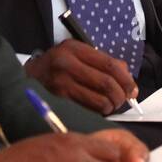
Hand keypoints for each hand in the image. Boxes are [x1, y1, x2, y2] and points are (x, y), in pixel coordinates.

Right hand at [24, 40, 138, 114]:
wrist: (28, 77)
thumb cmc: (57, 66)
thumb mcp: (77, 55)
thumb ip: (103, 62)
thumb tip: (128, 79)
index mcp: (75, 49)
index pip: (109, 64)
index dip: (126, 79)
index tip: (132, 89)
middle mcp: (67, 63)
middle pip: (107, 83)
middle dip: (120, 95)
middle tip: (123, 100)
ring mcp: (62, 83)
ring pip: (99, 100)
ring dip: (111, 106)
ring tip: (111, 105)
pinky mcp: (59, 100)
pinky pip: (88, 109)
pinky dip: (99, 112)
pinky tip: (98, 110)